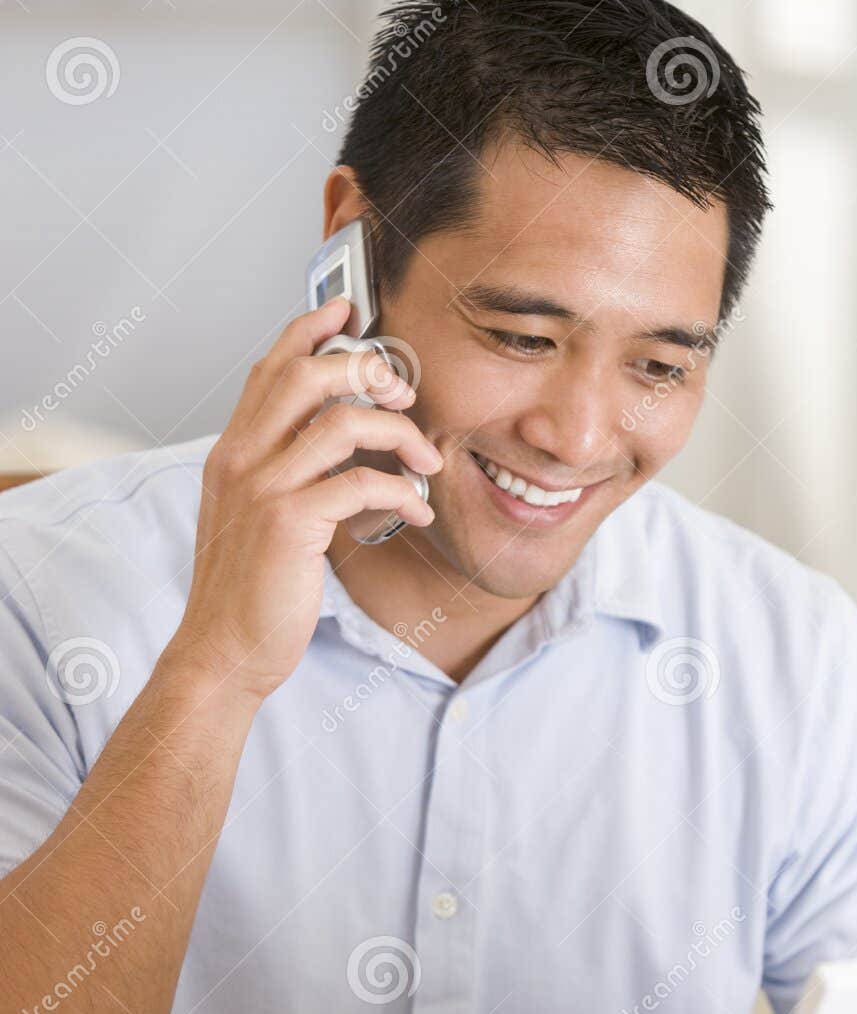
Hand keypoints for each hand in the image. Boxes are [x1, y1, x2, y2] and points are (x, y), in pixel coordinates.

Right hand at [171, 295, 441, 702]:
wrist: (222, 650)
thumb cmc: (247, 591)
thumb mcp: (252, 517)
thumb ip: (280, 473)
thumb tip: (334, 443)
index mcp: (232, 451)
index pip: (269, 366)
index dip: (310, 329)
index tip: (349, 311)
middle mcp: (242, 458)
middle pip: (307, 373)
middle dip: (366, 371)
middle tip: (404, 395)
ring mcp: (263, 488)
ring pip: (342, 421)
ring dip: (399, 435)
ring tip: (425, 462)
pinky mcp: (290, 524)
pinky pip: (361, 483)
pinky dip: (401, 492)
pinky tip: (417, 511)